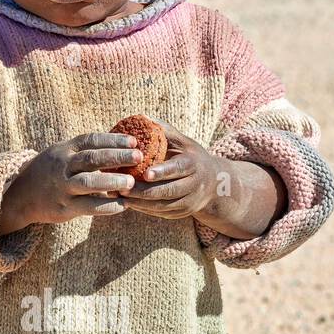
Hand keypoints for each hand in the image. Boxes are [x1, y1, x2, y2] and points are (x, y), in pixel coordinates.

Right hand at [0, 132, 142, 232]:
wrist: (21, 196)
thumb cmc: (50, 172)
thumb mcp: (62, 154)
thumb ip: (85, 151)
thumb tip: (120, 146)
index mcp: (64, 150)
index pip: (91, 140)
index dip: (113, 140)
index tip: (134, 141)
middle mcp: (62, 167)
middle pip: (92, 159)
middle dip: (116, 157)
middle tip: (139, 157)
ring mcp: (62, 188)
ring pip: (89, 183)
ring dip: (112, 182)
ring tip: (132, 183)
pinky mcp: (64, 208)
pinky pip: (88, 207)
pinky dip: (107, 206)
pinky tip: (123, 205)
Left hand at [119, 123, 286, 237]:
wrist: (214, 184)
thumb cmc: (190, 157)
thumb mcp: (183, 142)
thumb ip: (165, 132)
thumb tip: (144, 119)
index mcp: (193, 164)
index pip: (177, 169)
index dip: (162, 172)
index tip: (145, 173)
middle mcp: (193, 185)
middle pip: (167, 191)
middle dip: (143, 191)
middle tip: (122, 187)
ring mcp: (188, 202)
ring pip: (161, 206)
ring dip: (139, 203)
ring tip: (119, 196)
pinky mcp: (180, 214)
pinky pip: (159, 213)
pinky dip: (142, 209)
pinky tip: (127, 203)